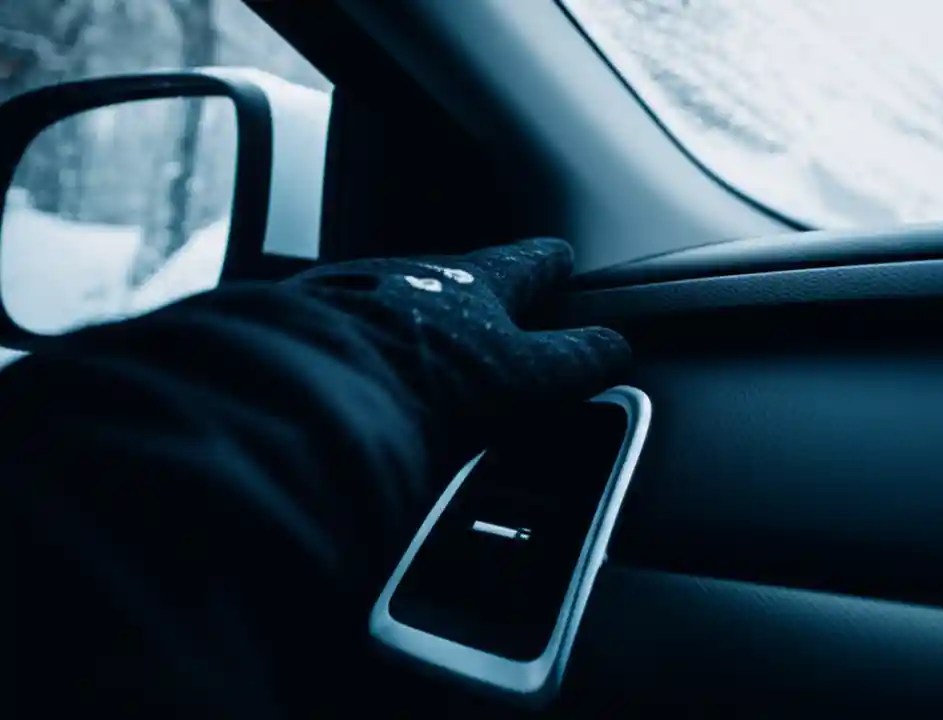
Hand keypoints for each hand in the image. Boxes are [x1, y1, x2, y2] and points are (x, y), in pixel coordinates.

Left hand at [285, 237, 630, 459]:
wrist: (306, 386)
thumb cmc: (424, 376)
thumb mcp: (521, 378)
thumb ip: (571, 362)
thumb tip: (616, 347)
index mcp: (478, 278)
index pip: (528, 260)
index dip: (548, 262)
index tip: (560, 258)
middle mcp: (417, 271)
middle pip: (463, 277)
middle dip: (481, 295)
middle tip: (499, 317)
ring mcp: (360, 293)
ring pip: (406, 299)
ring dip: (422, 322)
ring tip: (433, 359)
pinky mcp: (311, 326)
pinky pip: (357, 329)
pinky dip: (373, 347)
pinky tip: (373, 380)